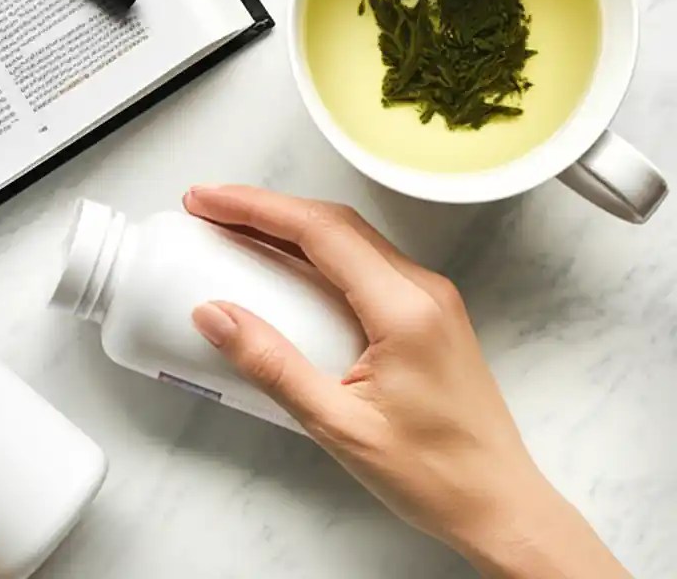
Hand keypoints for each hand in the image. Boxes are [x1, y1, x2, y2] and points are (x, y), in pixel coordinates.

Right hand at [183, 185, 626, 578]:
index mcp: (405, 309)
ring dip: (291, 226)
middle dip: (265, 208)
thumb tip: (213, 314)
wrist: (499, 504)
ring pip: (351, 238)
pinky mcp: (429, 315)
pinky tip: (286, 267)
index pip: (320, 231)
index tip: (205, 201)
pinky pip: (365, 263)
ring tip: (235, 231)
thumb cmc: (432, 475)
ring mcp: (432, 299)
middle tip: (208, 210)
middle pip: (335, 223)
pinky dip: (317, 252)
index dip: (255, 207)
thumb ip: (272, 366)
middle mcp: (424, 290)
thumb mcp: (338, 426)